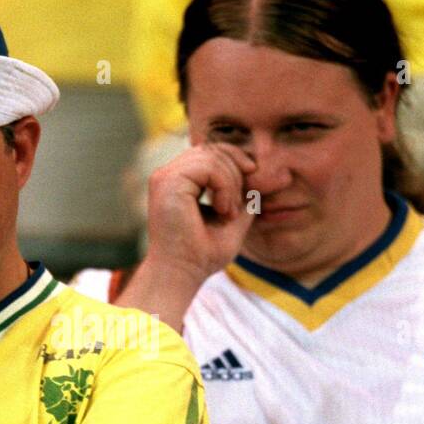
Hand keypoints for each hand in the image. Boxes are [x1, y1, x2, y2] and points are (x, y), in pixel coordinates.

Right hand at [146, 142, 257, 283]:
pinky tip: (223, 210)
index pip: (210, 151)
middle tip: (236, 208)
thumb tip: (257, 171)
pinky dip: (224, 187)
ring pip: (212, 155)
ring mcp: (165, 177)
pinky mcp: (168, 182)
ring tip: (228, 212)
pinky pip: (208, 167)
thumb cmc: (202, 254)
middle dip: (236, 172)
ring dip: (231, 183)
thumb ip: (242, 195)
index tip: (252, 178)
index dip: (235, 158)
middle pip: (213, 148)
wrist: (183, 275)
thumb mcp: (232, 219)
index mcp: (178, 182)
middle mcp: (168, 175)